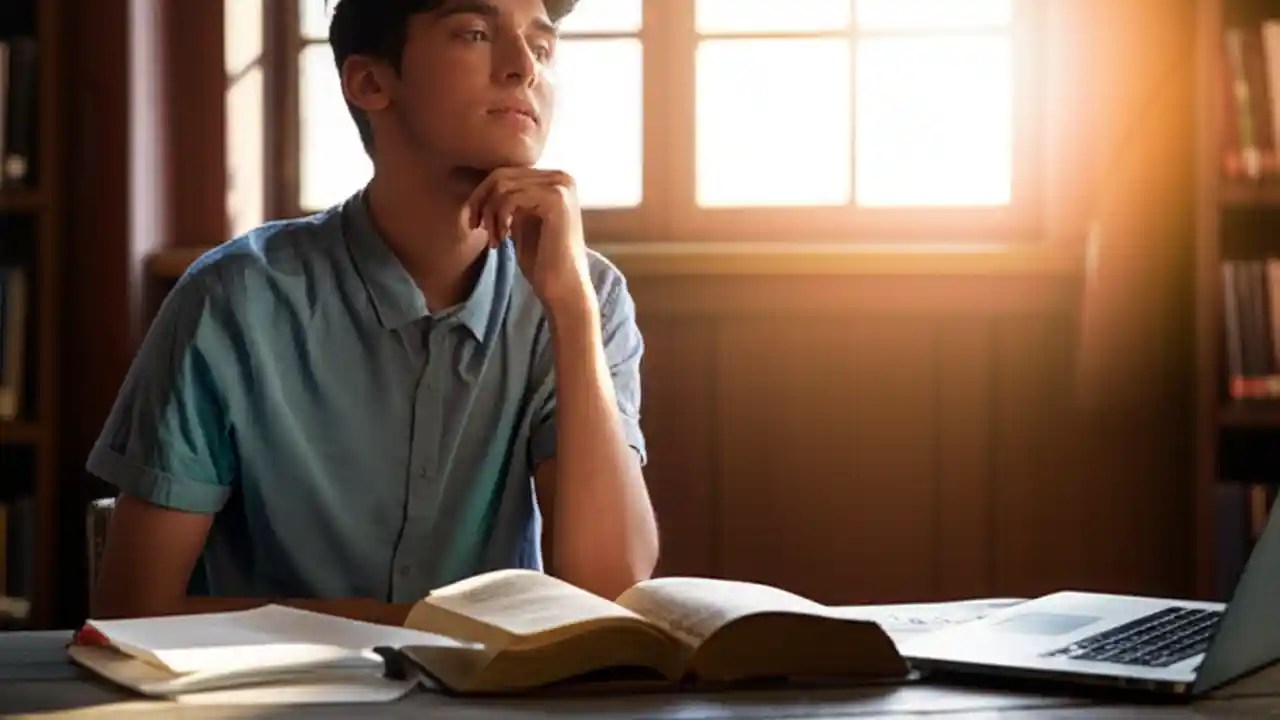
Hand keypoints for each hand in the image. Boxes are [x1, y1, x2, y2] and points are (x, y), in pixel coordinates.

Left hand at [463, 168, 592, 313]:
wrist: (564, 288)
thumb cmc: (542, 261)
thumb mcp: (520, 222)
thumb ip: (509, 200)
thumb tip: (481, 186)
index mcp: (554, 180)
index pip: (505, 173)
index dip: (482, 196)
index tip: (474, 222)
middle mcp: (561, 177)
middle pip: (502, 175)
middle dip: (482, 203)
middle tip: (479, 229)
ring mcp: (561, 186)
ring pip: (503, 186)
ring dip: (490, 214)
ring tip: (495, 240)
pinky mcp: (556, 199)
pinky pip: (511, 197)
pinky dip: (500, 218)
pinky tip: (504, 238)